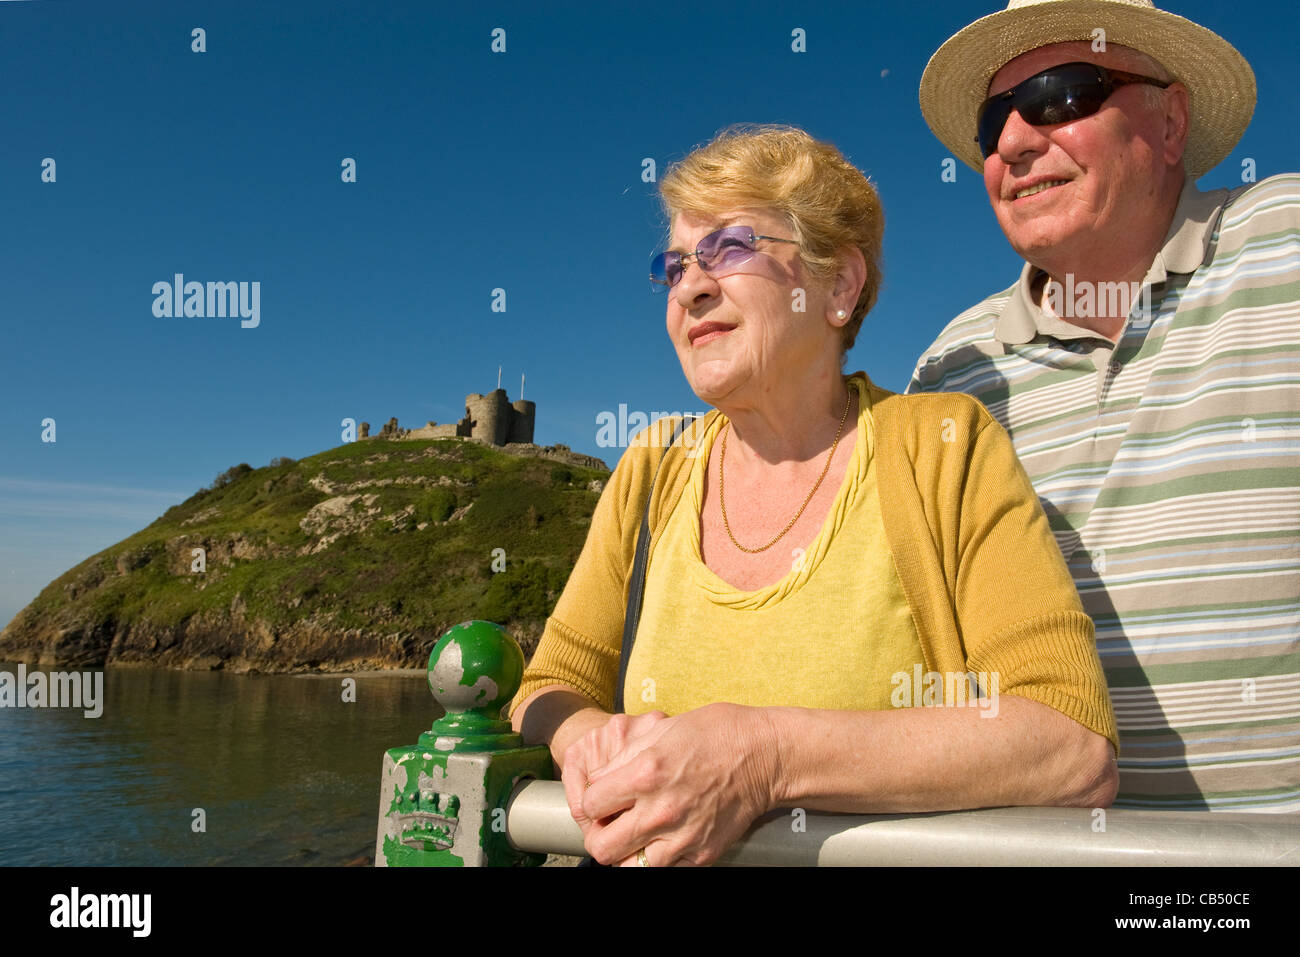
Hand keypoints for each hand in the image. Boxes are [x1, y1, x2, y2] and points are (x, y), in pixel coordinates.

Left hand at [564, 703, 778, 866]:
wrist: (765, 755)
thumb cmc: (715, 733)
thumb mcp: (661, 730)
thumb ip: (624, 758)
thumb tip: (599, 778)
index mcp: (645, 774)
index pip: (590, 804)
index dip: (589, 799)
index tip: (600, 796)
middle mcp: (659, 811)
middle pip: (601, 846)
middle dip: (597, 834)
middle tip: (608, 823)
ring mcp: (682, 837)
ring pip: (628, 867)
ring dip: (625, 852)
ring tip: (634, 835)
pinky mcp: (702, 854)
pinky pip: (665, 869)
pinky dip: (658, 858)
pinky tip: (663, 839)